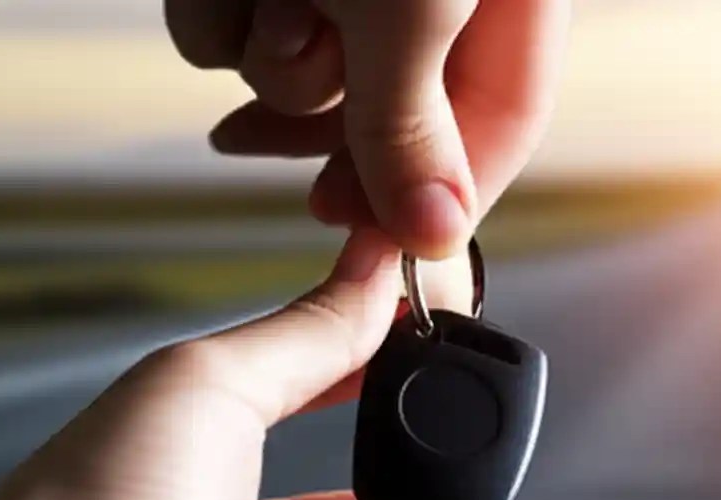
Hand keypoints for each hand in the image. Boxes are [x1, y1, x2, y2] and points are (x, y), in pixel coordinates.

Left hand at [166, 0, 570, 257]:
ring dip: (270, 62)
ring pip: (299, 74)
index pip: (502, 126)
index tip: (391, 254)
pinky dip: (218, 15)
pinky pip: (234, 26)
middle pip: (395, 113)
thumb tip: (435, 235)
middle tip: (318, 196)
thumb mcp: (410, 4)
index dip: (444, 201)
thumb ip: (413, 126)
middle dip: (336, 135)